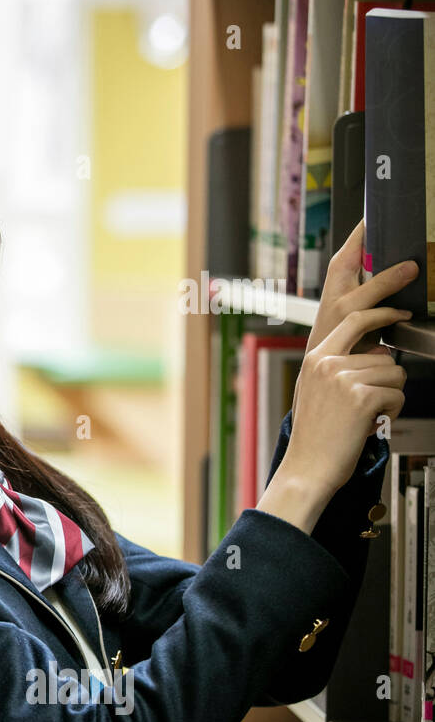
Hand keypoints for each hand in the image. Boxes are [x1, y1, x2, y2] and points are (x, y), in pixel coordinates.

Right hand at [284, 220, 414, 493]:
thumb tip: (380, 351)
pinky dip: (391, 410)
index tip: (378, 251)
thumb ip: (344, 366)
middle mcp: (324, 359)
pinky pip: (396, 390)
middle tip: (413, 267)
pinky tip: (370, 423)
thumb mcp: (322, 393)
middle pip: (367, 315)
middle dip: (391, 290)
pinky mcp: (358, 393)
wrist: (307, 469)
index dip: (365, 281)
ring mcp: (340, 374)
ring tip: (366, 415)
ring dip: (390, 393)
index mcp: (316, 356)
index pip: (343, 308)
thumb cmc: (319, 436)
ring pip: (392, 367)